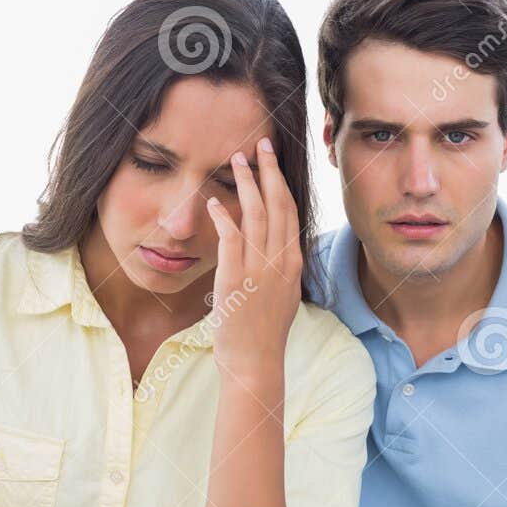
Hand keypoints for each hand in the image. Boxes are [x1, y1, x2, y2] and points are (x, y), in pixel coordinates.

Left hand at [205, 137, 301, 382]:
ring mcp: (259, 270)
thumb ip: (277, 268)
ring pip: (257, 215)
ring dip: (246, 184)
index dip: (281, 182)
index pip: (291, 213)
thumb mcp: (280, 295)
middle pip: (279, 205)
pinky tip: (214, 202)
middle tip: (260, 144)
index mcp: (292, 264)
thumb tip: (272, 246)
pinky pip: (232, 240)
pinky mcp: (236, 280)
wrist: (256, 362)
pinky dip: (224, 218)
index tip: (272, 161)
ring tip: (236, 159)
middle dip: (269, 171)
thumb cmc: (263, 334)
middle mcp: (280, 262)